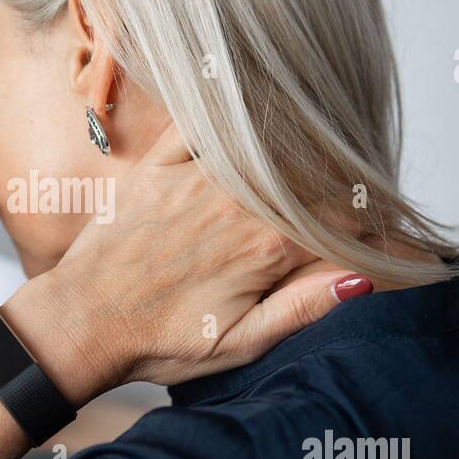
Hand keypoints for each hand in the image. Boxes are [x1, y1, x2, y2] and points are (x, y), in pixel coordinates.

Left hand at [2, 123, 371, 402]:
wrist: (79, 322)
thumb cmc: (156, 341)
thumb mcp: (239, 344)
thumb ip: (302, 309)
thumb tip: (360, 278)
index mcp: (265, 247)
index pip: (342, 220)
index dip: (368, 225)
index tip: (378, 232)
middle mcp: (235, 202)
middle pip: (311, 177)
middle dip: (336, 187)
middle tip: (348, 199)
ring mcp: (195, 178)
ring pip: (267, 145)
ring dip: (296, 148)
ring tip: (313, 160)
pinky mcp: (158, 166)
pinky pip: (204, 122)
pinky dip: (230, 113)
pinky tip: (251, 114)